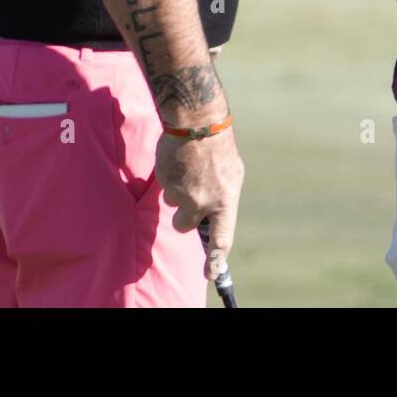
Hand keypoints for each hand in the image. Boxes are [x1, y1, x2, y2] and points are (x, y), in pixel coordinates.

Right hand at [155, 124, 243, 280]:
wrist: (199, 123)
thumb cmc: (219, 149)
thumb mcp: (232, 176)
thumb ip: (221, 198)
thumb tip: (212, 215)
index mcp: (225, 201)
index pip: (222, 238)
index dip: (215, 260)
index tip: (210, 275)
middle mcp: (202, 202)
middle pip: (184, 225)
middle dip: (183, 215)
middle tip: (190, 195)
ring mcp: (181, 193)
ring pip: (172, 203)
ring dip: (177, 191)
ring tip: (188, 169)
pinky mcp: (165, 182)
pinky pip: (164, 188)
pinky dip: (170, 177)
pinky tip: (179, 161)